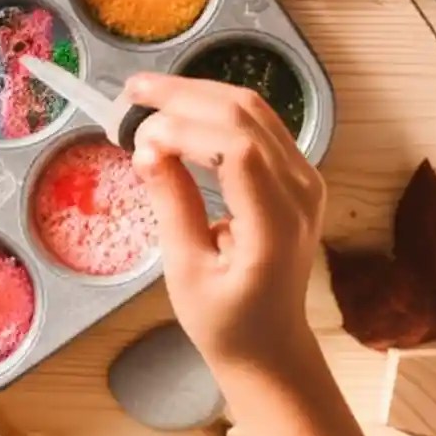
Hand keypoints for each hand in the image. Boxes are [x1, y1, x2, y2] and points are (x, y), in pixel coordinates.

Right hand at [124, 73, 325, 369]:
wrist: (270, 343)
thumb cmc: (225, 321)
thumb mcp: (185, 272)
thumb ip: (172, 204)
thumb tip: (146, 149)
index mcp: (276, 224)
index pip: (235, 149)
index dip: (183, 130)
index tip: (136, 139)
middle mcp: (300, 191)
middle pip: (244, 115)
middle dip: (184, 96)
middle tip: (130, 93)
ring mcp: (305, 178)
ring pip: (253, 109)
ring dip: (198, 93)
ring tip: (146, 93)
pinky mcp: (296, 174)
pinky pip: (258, 123)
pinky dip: (215, 108)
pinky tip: (179, 109)